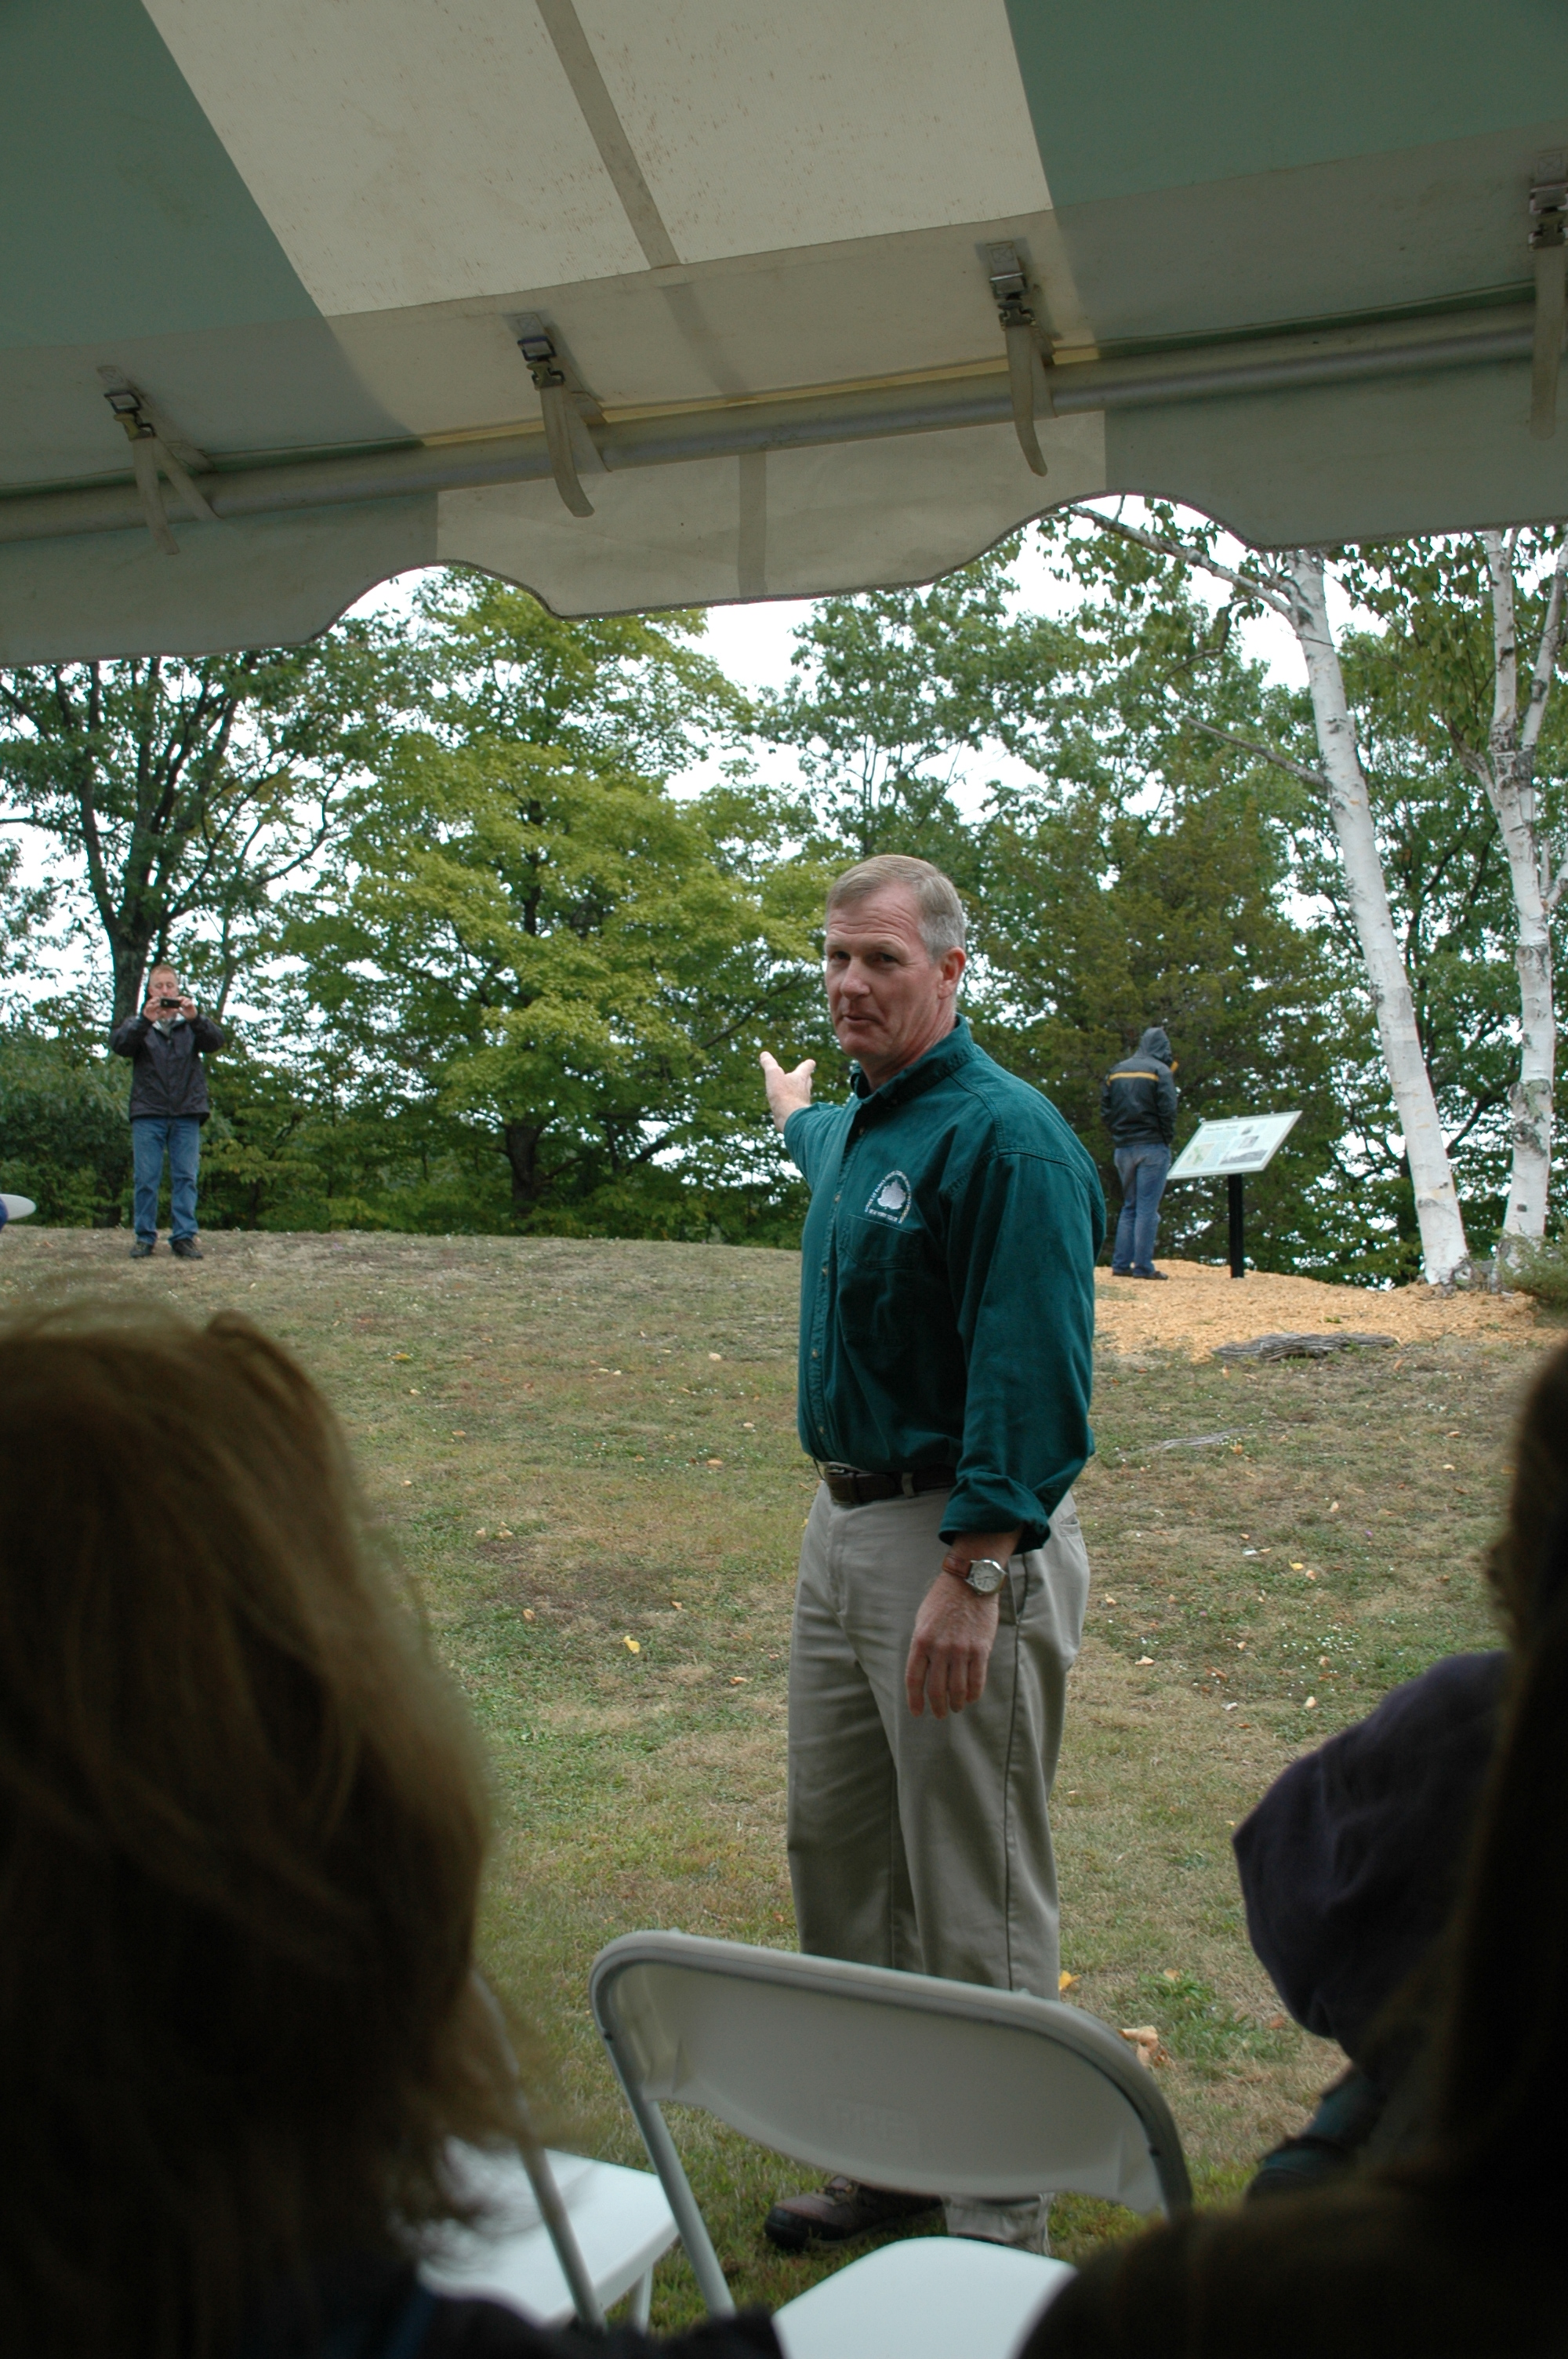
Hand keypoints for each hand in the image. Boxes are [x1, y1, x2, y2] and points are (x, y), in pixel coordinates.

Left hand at [176, 995, 196, 1018]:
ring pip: (187, 999)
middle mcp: (186, 1002)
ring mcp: (189, 1003)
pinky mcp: (192, 1005)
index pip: (180, 999)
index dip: (178, 998)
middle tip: (178, 999)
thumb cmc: (186, 1014)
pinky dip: (187, 1003)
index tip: (176, 999)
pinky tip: (185, 1005)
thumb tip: (174, 1009)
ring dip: (184, 1000)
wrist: (192, 1017)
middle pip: (183, 997)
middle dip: (181, 998)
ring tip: (182, 1004)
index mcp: (182, 1003)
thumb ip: (178, 1011)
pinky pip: (190, 1002)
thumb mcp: (181, 1012)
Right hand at [760, 1051, 814, 1131]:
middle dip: (806, 1078)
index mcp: (800, 1078)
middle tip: (807, 1076)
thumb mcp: (773, 1075)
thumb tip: (764, 1054)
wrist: (791, 1119)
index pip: (806, 1067)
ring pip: (802, 1095)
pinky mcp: (797, 1115)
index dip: (808, 1064)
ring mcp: (802, 1103)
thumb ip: (769, 1064)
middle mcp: (804, 1090)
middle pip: (807, 1081)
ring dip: (799, 1092)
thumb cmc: (784, 1095)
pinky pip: (795, 1108)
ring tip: (795, 1091)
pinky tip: (787, 1108)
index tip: (811, 1062)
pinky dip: (792, 1106)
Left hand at [905, 1576, 1000, 1718]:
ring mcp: (961, 1650)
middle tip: (940, 1714)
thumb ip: (922, 1647)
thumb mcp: (922, 1621)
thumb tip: (924, 1672)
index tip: (917, 1712)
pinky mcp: (980, 1650)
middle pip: (936, 1689)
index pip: (914, 1679)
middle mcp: (939, 1648)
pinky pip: (977, 1681)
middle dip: (937, 1707)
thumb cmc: (942, 1601)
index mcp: (921, 1641)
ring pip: (957, 1690)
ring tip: (956, 1708)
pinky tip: (970, 1698)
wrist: (969, 1582)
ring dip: (956, 1704)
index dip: (915, 1700)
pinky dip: (973, 1694)